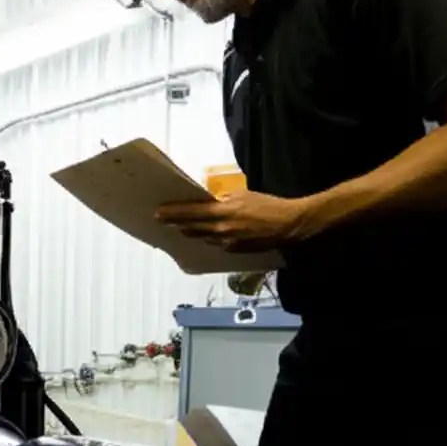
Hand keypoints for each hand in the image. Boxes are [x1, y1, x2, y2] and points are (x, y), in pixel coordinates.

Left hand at [155, 190, 319, 251]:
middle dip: (175, 223)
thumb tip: (209, 200)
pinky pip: (215, 244)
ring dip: (190, 232)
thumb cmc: (267, 205)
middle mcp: (221, 229)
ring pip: (202, 237)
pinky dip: (208, 238)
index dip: (173, 213)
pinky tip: (203, 235)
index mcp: (223, 212)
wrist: (288, 225)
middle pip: (191, 227)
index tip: (158, 212)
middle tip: (160, 220)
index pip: (191, 212)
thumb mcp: (243, 194)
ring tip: (179, 227)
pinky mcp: (234, 250)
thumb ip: (223, 198)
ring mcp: (227, 242)